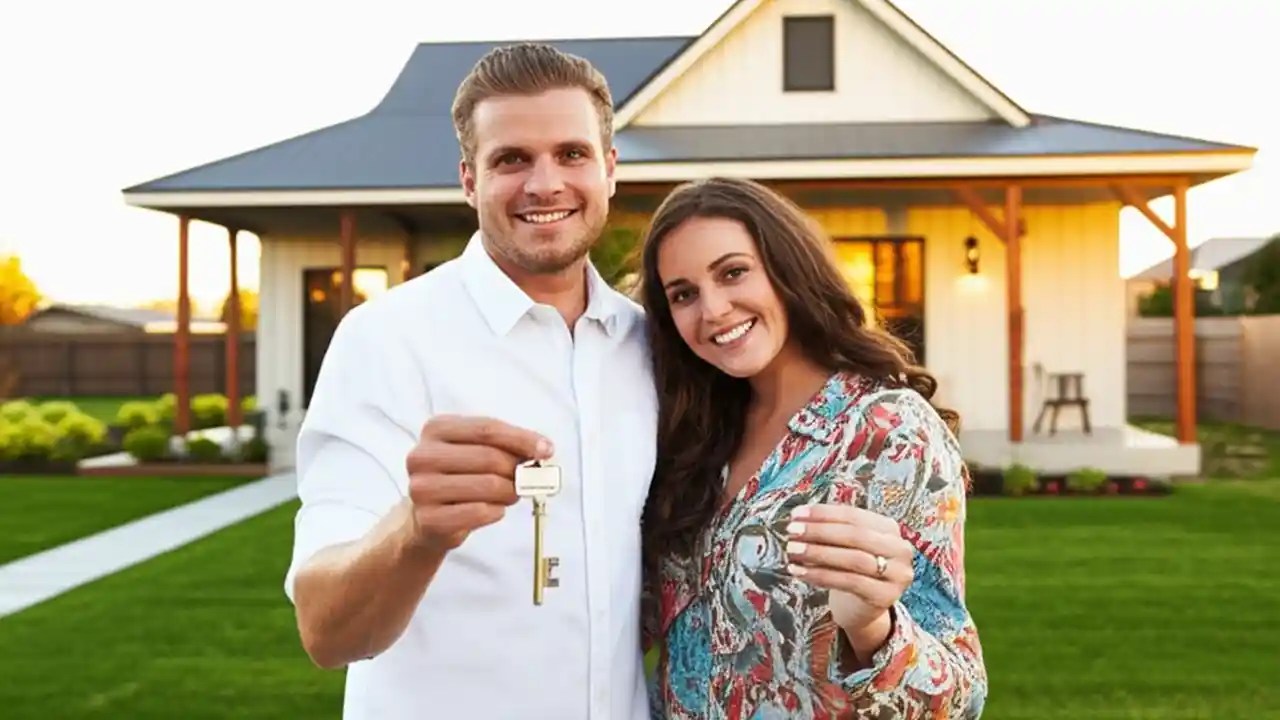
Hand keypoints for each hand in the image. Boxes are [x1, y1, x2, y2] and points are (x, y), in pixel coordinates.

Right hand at [404, 415, 552, 553]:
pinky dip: (497, 511)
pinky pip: (480, 512)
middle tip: (525, 480)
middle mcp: (422, 456)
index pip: (487, 429)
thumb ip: (508, 445)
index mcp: (436, 429)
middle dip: (516, 470)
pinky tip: (493, 509)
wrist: (429, 518)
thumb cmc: (461, 477)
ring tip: (508, 495)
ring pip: (489, 485)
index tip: (546, 449)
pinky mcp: (429, 519)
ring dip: (510, 492)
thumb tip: (543, 449)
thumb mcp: (479, 451)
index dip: (522, 439)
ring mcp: (422, 488)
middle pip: (490, 457)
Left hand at [784, 503, 913, 659]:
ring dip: (818, 553)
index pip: (854, 516)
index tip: (796, 514)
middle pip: (856, 535)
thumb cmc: (850, 568)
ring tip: (792, 550)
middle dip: (820, 531)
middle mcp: (899, 549)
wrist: (862, 607)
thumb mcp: (846, 545)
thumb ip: (830, 529)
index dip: (823, 514)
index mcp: (889, 528)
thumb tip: (799, 518)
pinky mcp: (885, 596)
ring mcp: (896, 574)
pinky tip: (799, 572)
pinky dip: (821, 575)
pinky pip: (849, 582)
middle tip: (792, 530)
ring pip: (854, 559)